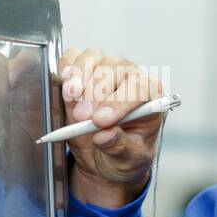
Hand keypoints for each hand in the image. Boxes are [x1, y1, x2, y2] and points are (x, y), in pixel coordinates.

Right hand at [58, 48, 165, 207]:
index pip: (142, 89)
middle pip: (117, 68)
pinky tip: (65, 84)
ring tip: (71, 98)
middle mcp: (131, 79)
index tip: (101, 121)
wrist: (102, 158)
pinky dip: (67, 67)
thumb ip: (119, 148)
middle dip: (97, 92)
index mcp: (152, 99)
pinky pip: (74, 57)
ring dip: (80, 76)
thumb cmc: (123, 155)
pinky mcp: (83, 71)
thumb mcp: (127, 160)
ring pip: (95, 58)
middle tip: (82, 117)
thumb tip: (105, 135)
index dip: (120, 101)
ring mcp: (106, 72)